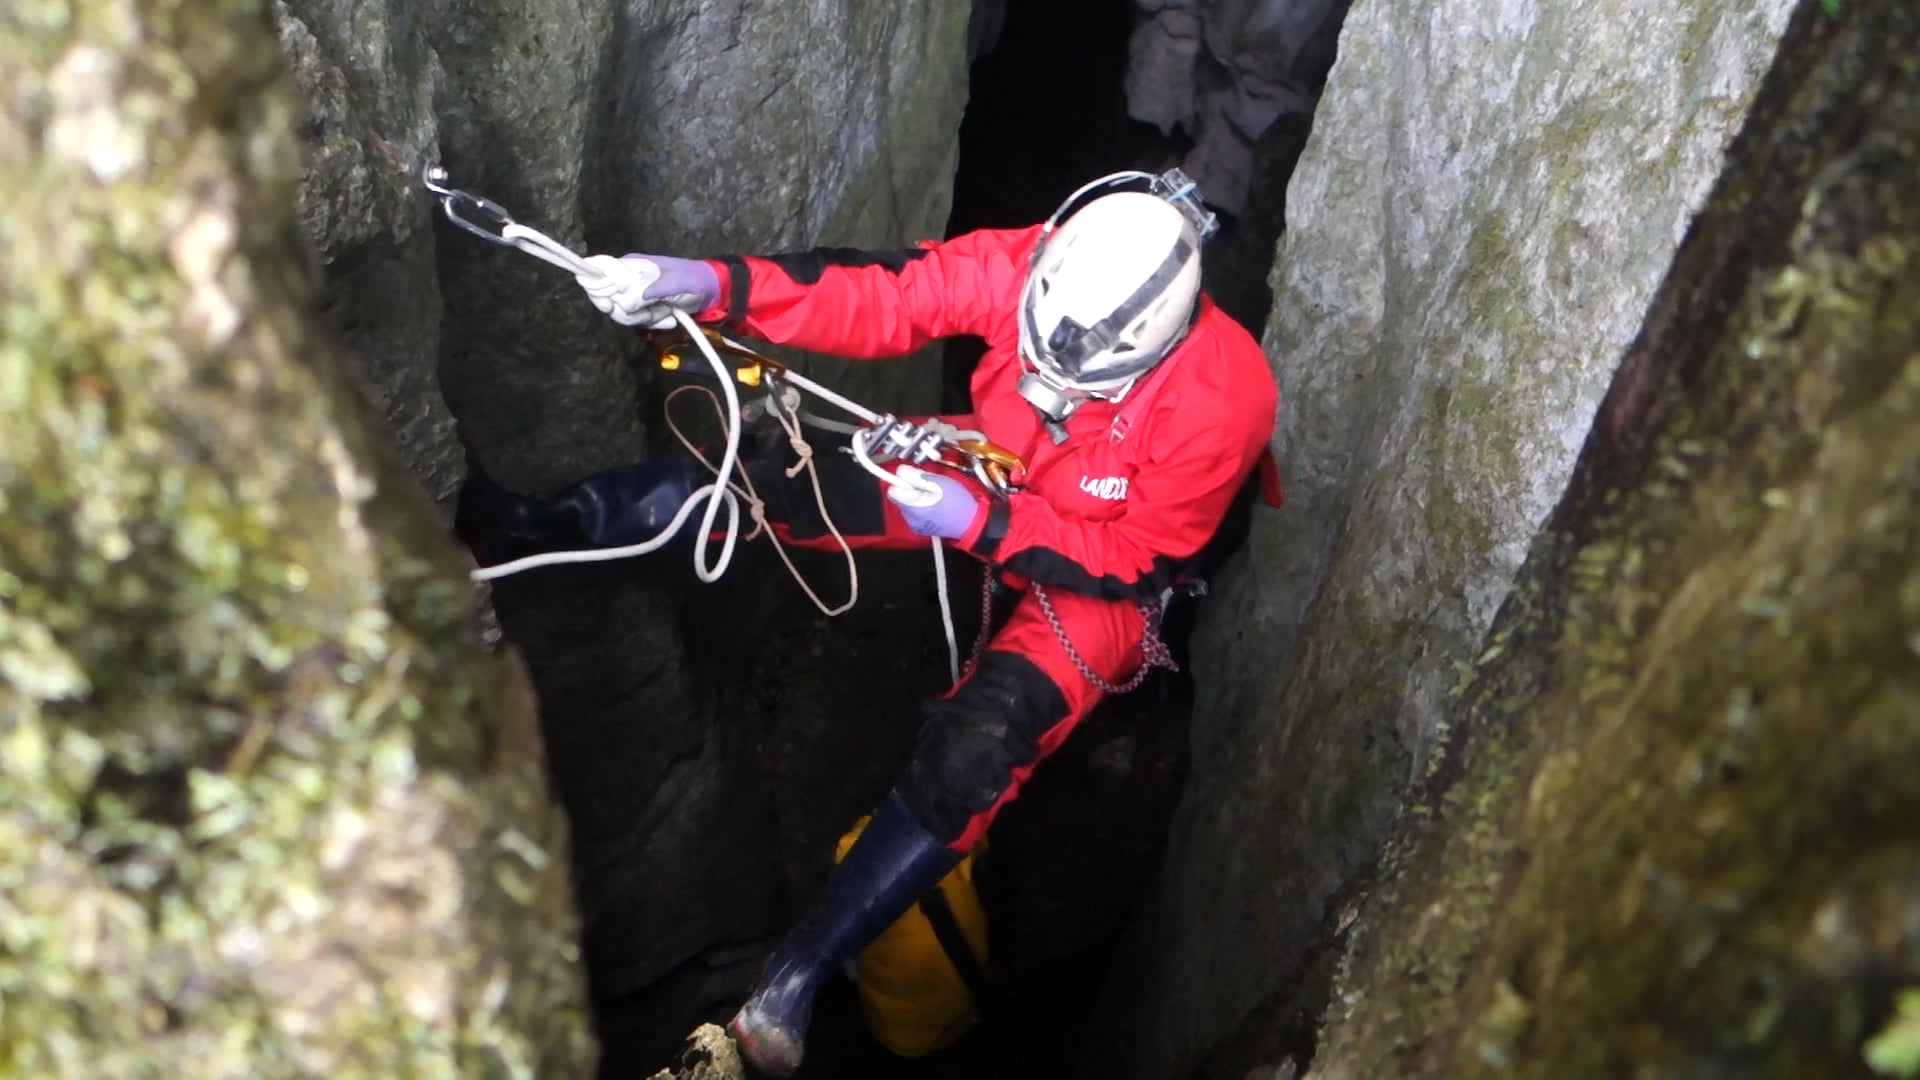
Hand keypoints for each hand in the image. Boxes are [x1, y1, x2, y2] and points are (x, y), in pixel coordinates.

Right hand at [577, 253, 719, 327]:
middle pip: (609, 300)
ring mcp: (634, 294)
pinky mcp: (643, 307)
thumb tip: (623, 303)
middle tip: (651, 312)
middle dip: (630, 312)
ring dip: (646, 319)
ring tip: (667, 312)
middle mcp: (627, 278)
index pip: (598, 274)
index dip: (597, 291)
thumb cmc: (693, 281)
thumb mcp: (673, 284)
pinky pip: (637, 320)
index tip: (609, 305)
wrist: (711, 292)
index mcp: (630, 265)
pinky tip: (669, 318)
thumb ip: (648, 291)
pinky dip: (654, 322)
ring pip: (623, 314)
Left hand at [886, 471, 982, 539]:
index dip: (902, 481)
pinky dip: (921, 504)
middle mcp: (911, 518)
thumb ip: (918, 476)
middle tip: (928, 484)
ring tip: (934, 493)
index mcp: (914, 507)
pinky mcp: (921, 527)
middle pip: (900, 496)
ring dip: (916, 495)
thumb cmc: (960, 504)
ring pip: (907, 503)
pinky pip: (914, 511)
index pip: (893, 491)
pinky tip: (935, 502)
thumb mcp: (940, 482)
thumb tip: (901, 471)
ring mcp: (915, 525)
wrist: (972, 524)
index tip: (914, 477)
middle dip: (910, 487)